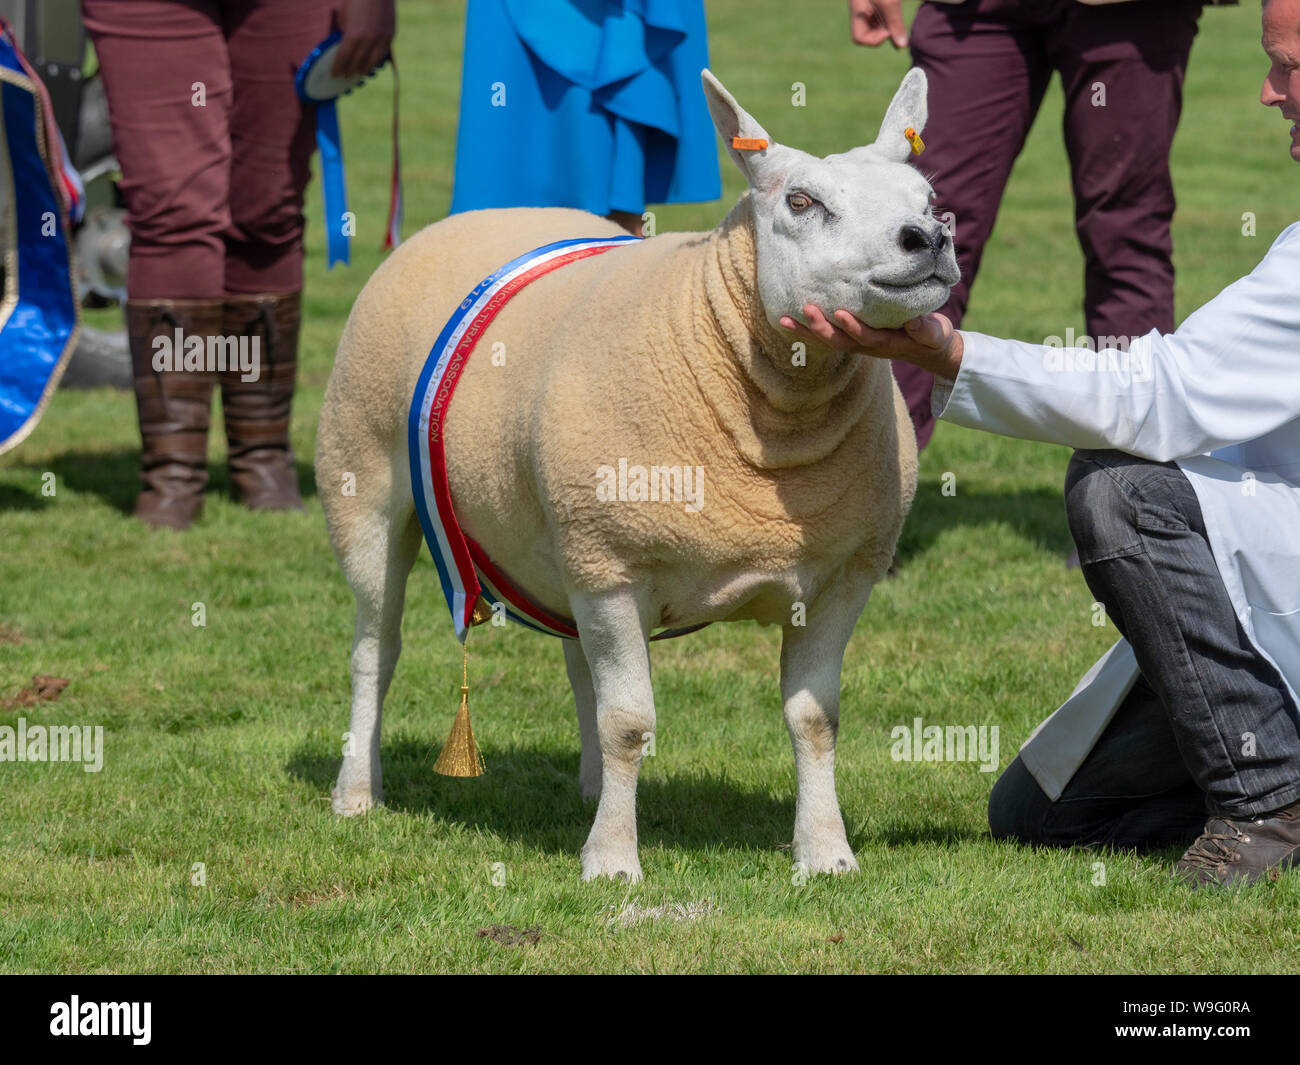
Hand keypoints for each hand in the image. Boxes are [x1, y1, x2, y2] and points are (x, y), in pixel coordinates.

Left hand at [332, 0, 395, 78]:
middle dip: (350, 70)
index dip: (338, 67)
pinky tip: (372, 64)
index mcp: (353, 35)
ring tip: (359, 74)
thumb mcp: (345, 15)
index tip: (334, 74)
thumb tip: (345, 44)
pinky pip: (383, 53)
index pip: (344, 57)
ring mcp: (381, 39)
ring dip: (365, 69)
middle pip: (358, 62)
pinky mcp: (390, 35)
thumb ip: (346, 31)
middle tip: (345, 77)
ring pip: (373, 61)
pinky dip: (376, 61)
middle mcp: (368, 41)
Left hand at [779, 305, 963, 379]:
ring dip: (805, 332)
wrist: (929, 351)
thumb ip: (926, 329)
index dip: (853, 327)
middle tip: (805, 309)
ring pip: (827, 341)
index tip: (840, 313)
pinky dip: (806, 330)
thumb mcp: (936, 334)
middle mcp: (867, 346)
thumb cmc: (933, 338)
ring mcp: (857, 344)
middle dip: (820, 327)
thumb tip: (914, 320)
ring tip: (783, 319)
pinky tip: (788, 319)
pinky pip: (825, 336)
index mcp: (886, 344)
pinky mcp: (852, 339)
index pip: (866, 337)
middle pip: (838, 341)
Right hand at [848, 0, 908, 47]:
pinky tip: (894, 10)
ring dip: (886, 25)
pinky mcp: (873, 0)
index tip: (888, 30)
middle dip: (881, 33)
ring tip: (894, 13)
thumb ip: (895, 23)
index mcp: (857, 10)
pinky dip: (887, 17)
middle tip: (893, 23)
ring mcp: (865, 4)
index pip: (859, 39)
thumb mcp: (890, 2)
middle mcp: (859, 9)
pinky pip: (878, 15)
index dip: (875, 40)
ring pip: (874, 24)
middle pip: (866, 33)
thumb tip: (902, 46)